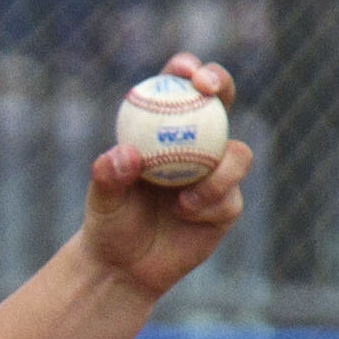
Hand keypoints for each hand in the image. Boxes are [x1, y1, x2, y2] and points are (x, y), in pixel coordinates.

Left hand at [80, 55, 254, 301]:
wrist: (123, 268)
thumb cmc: (110, 224)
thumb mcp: (102, 200)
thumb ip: (108, 176)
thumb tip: (124, 154)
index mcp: (165, 131)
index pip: (180, 88)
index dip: (188, 70)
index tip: (184, 70)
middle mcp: (196, 144)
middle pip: (220, 101)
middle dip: (221, 83)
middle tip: (207, 89)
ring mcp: (216, 174)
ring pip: (237, 155)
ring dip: (218, 169)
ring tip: (185, 196)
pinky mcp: (226, 206)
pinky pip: (230, 196)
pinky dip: (210, 202)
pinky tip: (186, 212)